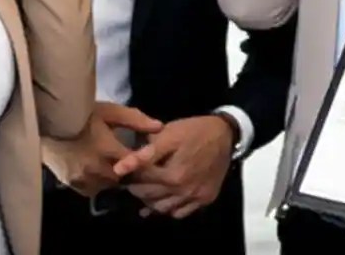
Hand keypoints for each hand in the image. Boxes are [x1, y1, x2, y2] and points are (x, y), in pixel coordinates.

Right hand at [42, 102, 162, 197]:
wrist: (47, 120)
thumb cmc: (81, 113)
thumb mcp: (110, 111)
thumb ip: (136, 120)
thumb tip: (159, 127)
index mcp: (109, 151)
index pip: (134, 164)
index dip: (140, 160)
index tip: (142, 154)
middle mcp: (97, 169)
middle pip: (121, 177)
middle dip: (125, 170)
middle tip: (123, 158)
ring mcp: (83, 178)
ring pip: (106, 185)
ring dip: (110, 177)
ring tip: (109, 164)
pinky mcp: (70, 182)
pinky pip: (89, 189)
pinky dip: (94, 182)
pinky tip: (93, 170)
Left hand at [113, 115, 235, 218]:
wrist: (226, 134)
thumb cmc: (193, 131)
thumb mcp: (167, 135)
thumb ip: (143, 154)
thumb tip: (119, 169)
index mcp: (172, 175)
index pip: (140, 182)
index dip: (129, 176)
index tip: (124, 171)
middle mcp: (183, 191)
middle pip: (149, 198)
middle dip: (137, 189)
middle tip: (134, 179)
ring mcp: (195, 197)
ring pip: (163, 209)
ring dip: (151, 201)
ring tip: (147, 189)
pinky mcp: (205, 199)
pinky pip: (181, 213)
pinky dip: (170, 209)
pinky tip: (165, 198)